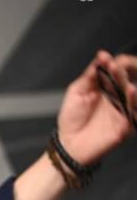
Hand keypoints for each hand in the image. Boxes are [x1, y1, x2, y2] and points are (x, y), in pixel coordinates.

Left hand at [57, 50, 135, 167]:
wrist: (69, 143)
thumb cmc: (72, 118)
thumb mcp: (77, 91)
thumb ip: (90, 75)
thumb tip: (101, 56)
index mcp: (107, 87)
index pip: (118, 69)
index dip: (115, 62)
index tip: (105, 58)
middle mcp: (118, 96)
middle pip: (126, 79)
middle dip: (120, 71)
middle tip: (113, 65)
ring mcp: (123, 110)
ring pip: (133, 95)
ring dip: (128, 85)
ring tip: (122, 80)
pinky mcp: (126, 125)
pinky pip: (135, 113)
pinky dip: (134, 102)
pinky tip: (131, 92)